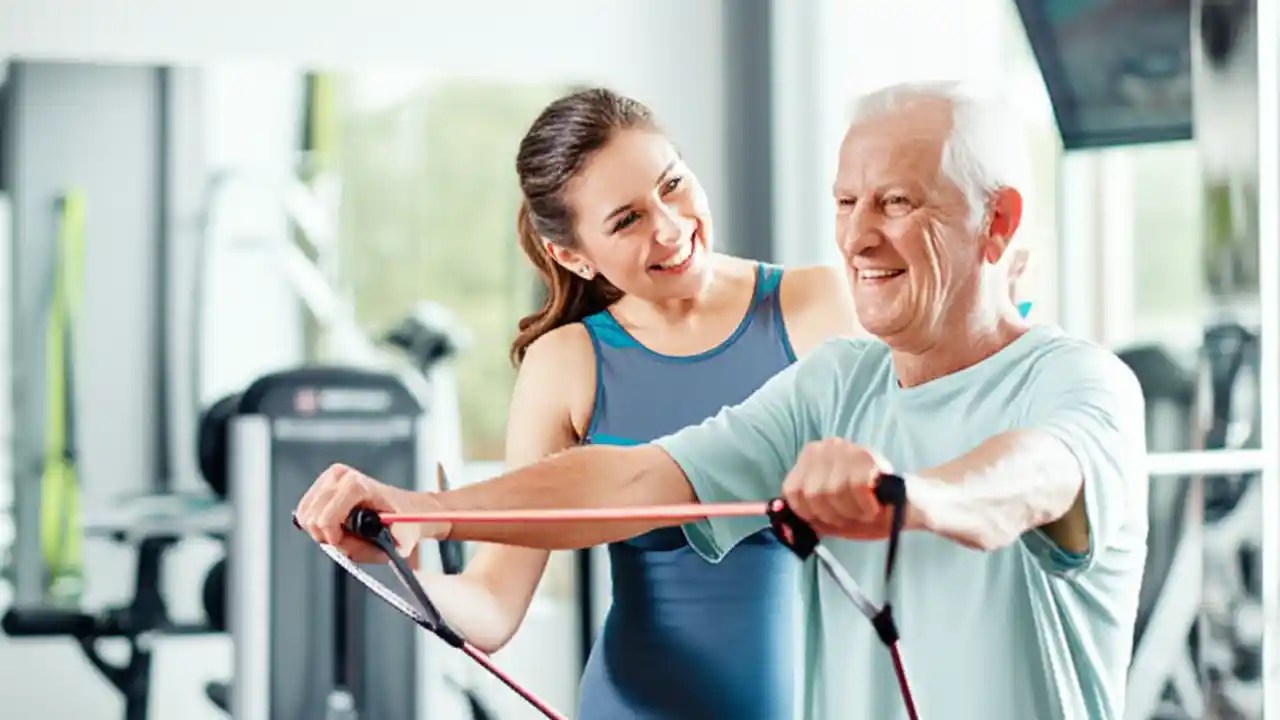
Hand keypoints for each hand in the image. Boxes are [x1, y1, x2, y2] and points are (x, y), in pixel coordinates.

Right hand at [294, 463, 450, 562]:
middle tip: (346, 539)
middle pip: (312, 517)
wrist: (407, 509)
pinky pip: (304, 510)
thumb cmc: (403, 525)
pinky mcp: (323, 481)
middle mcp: (342, 476)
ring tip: (342, 532)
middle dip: (326, 535)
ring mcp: (331, 476)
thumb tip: (340, 545)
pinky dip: (316, 523)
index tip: (345, 542)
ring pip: (305, 514)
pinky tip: (334, 524)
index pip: (327, 517)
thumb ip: (365, 549)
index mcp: (359, 486)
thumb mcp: (395, 544)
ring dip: (320, 530)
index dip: (332, 537)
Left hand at [781, 439, 896, 539]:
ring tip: (865, 508)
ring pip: (831, 491)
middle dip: (832, 515)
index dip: (808, 514)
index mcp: (812, 460)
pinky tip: (874, 504)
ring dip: (851, 512)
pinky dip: (865, 506)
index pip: (791, 492)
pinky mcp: (869, 457)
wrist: (913, 506)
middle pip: (810, 493)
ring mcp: (848, 449)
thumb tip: (776, 515)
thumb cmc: (870, 512)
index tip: (828, 519)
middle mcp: (827, 447)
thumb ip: (805, 516)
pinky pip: (855, 488)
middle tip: (852, 514)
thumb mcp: (832, 519)